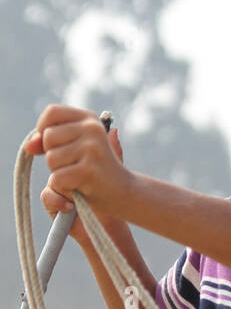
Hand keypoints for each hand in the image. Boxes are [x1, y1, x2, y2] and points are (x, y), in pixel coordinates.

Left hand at [25, 106, 128, 240]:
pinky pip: (57, 179)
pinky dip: (63, 188)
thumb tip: (29, 145)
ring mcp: (91, 149)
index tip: (53, 145)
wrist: (124, 195)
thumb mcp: (74, 149)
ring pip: (51, 159)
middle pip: (48, 138)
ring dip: (59, 174)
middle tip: (73, 166)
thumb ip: (49, 142)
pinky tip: (80, 189)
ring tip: (78, 178)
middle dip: (53, 156)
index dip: (43, 129)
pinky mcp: (88, 171)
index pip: (52, 113)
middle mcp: (92, 129)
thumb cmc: (95, 171)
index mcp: (89, 119)